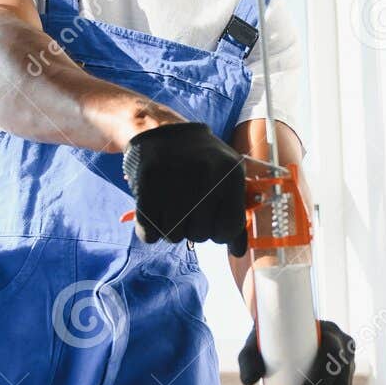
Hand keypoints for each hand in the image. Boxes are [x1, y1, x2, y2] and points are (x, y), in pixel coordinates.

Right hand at [123, 121, 248, 254]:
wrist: (161, 131)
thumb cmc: (200, 163)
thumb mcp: (225, 179)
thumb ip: (234, 215)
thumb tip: (238, 253)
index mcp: (231, 174)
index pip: (228, 230)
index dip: (218, 231)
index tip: (210, 217)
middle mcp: (206, 174)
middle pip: (199, 235)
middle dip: (192, 227)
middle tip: (186, 205)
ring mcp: (175, 177)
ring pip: (172, 235)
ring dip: (169, 228)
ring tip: (170, 204)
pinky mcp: (147, 181)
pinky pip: (148, 232)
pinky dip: (149, 229)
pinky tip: (153, 209)